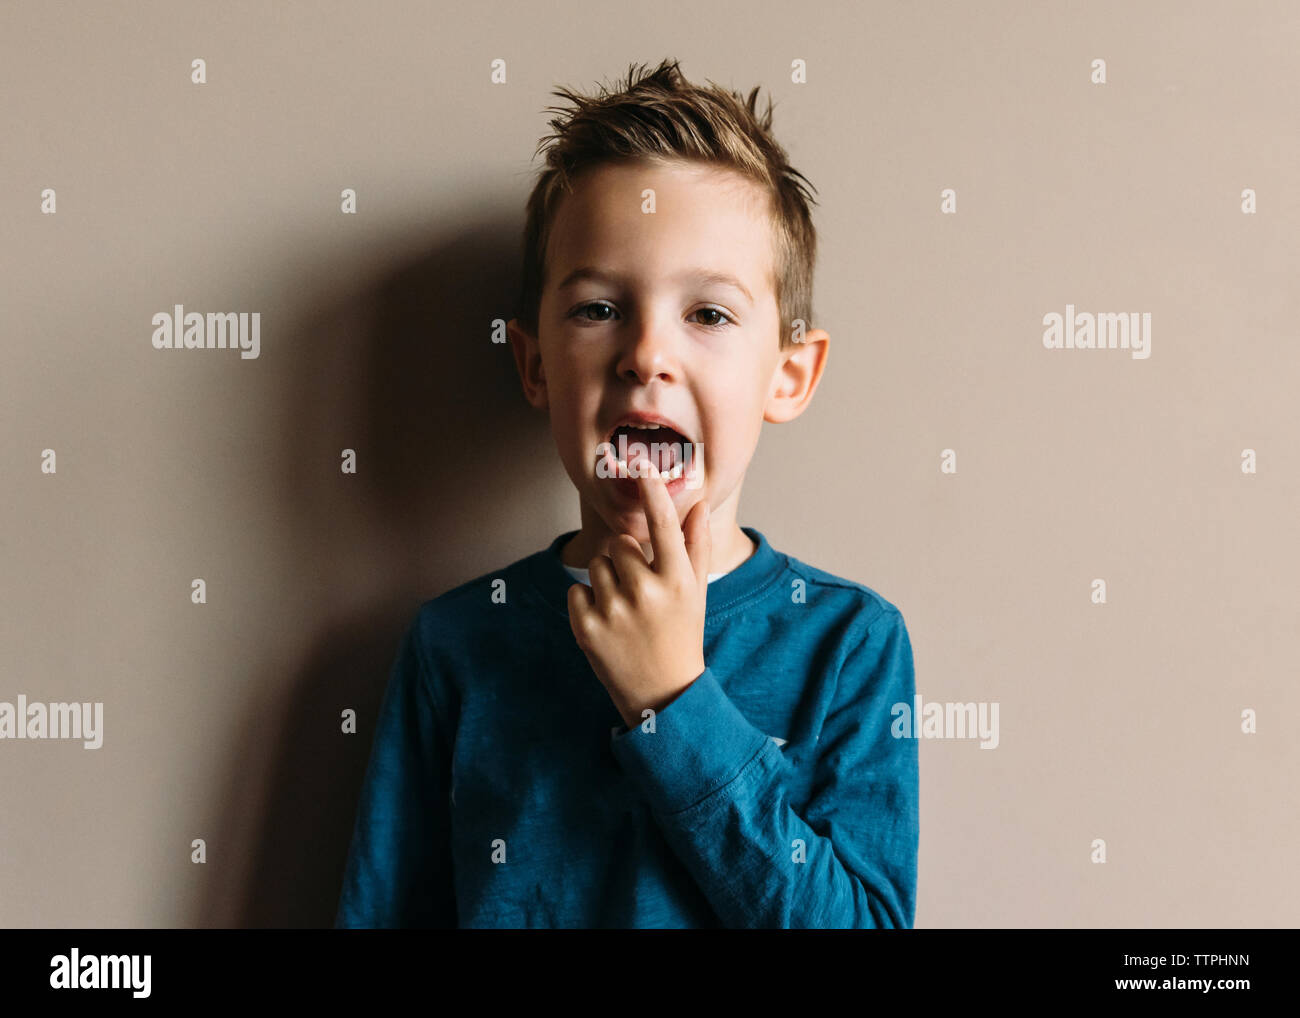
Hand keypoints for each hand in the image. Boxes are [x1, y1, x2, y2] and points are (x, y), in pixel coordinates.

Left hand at [567, 458, 710, 730]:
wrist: (663, 695)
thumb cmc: (682, 635)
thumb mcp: (697, 592)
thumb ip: (696, 546)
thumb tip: (697, 503)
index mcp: (678, 581)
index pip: (664, 524)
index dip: (652, 491)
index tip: (641, 463)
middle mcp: (647, 593)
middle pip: (619, 545)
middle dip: (625, 560)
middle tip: (640, 590)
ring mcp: (615, 612)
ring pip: (596, 565)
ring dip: (606, 580)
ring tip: (625, 610)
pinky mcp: (587, 629)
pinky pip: (576, 590)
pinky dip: (587, 603)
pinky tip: (608, 623)